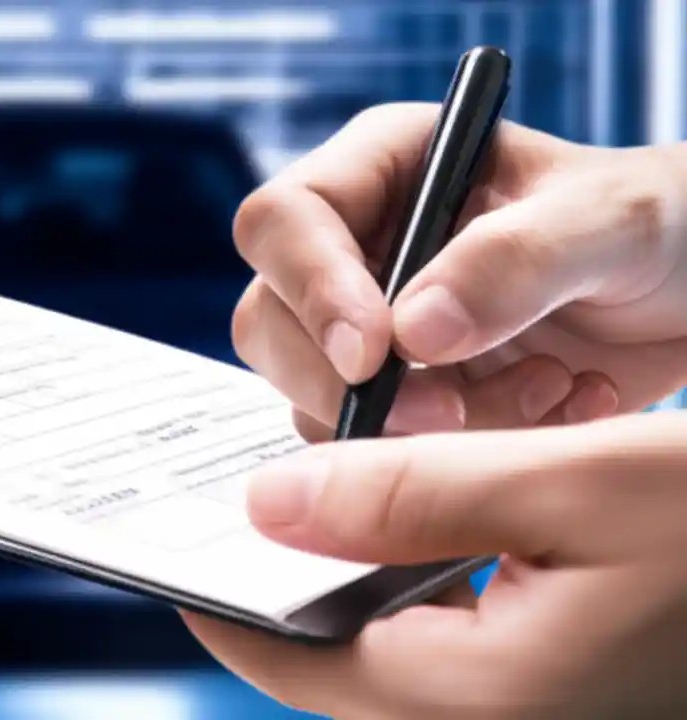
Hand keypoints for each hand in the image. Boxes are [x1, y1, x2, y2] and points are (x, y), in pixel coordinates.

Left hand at [184, 412, 686, 718]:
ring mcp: (529, 716)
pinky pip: (448, 650)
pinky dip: (413, 591)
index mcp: (482, 703)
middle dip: (288, 584)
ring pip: (392, 655)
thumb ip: (412, 498)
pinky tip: (410, 528)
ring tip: (316, 501)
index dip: (229, 601)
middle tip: (250, 497)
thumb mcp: (575, 485)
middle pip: (338, 665)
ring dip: (349, 583)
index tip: (180, 539)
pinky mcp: (558, 694)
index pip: (297, 666)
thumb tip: (269, 507)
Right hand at [233, 103, 686, 438]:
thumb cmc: (658, 227)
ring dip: (424, 423)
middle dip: (351, 382)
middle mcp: (358, 248)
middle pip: (271, 322)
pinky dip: (459, 452)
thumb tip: (410, 333)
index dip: (310, 287)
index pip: (284, 220)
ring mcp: (371, 328)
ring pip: (315, 399)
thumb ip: (514, 260)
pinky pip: (376, 448)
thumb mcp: (610, 222)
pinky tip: (543, 408)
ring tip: (541, 390)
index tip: (372, 353)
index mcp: (386, 170)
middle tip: (446, 409)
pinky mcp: (399, 396)